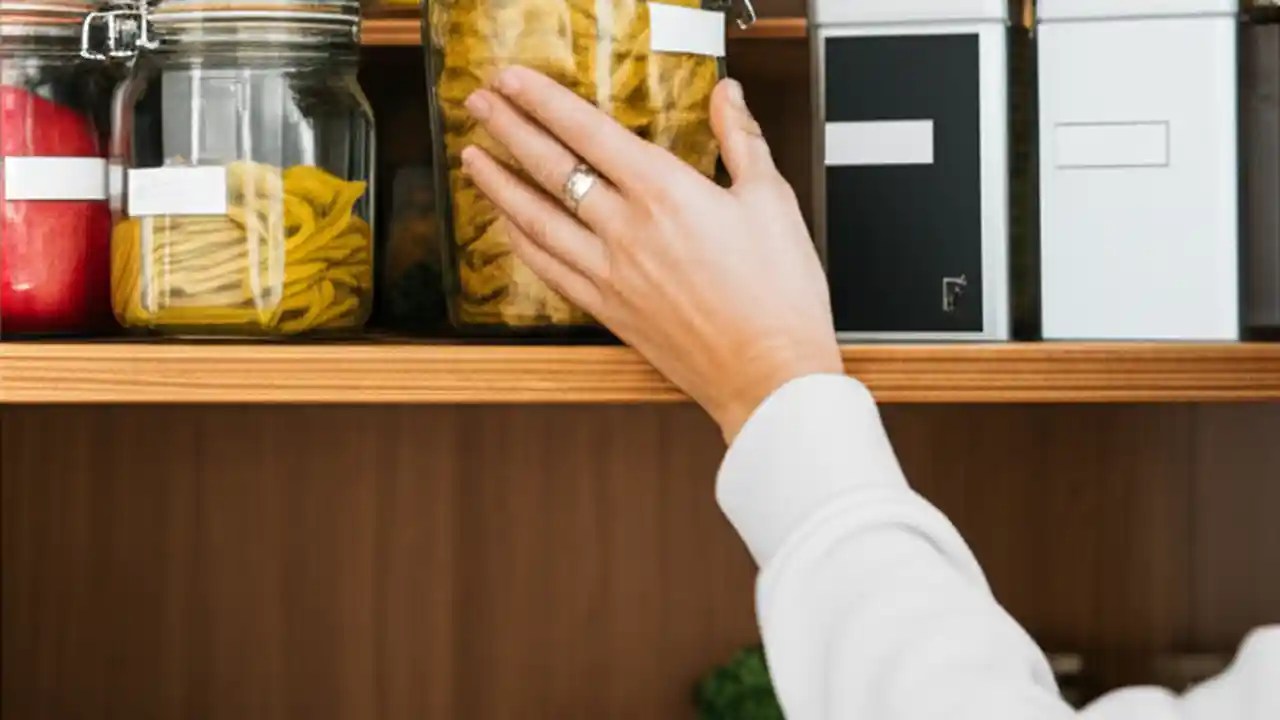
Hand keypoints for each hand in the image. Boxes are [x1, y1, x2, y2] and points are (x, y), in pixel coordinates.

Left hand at [461, 66, 841, 441]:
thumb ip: (742, 140)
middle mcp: (626, 229)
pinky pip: (550, 270)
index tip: (513, 79)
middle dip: (508, 130)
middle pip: (551, 168)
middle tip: (479, 104)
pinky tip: (508, 228)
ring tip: (472, 161)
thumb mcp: (771, 200)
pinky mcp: (608, 310)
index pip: (588, 131)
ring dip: (499, 187)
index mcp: (666, 192)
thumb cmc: (778, 293)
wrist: (769, 374)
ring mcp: (610, 272)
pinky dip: (522, 244)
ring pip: (537, 220)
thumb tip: (727, 95)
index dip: (543, 100)